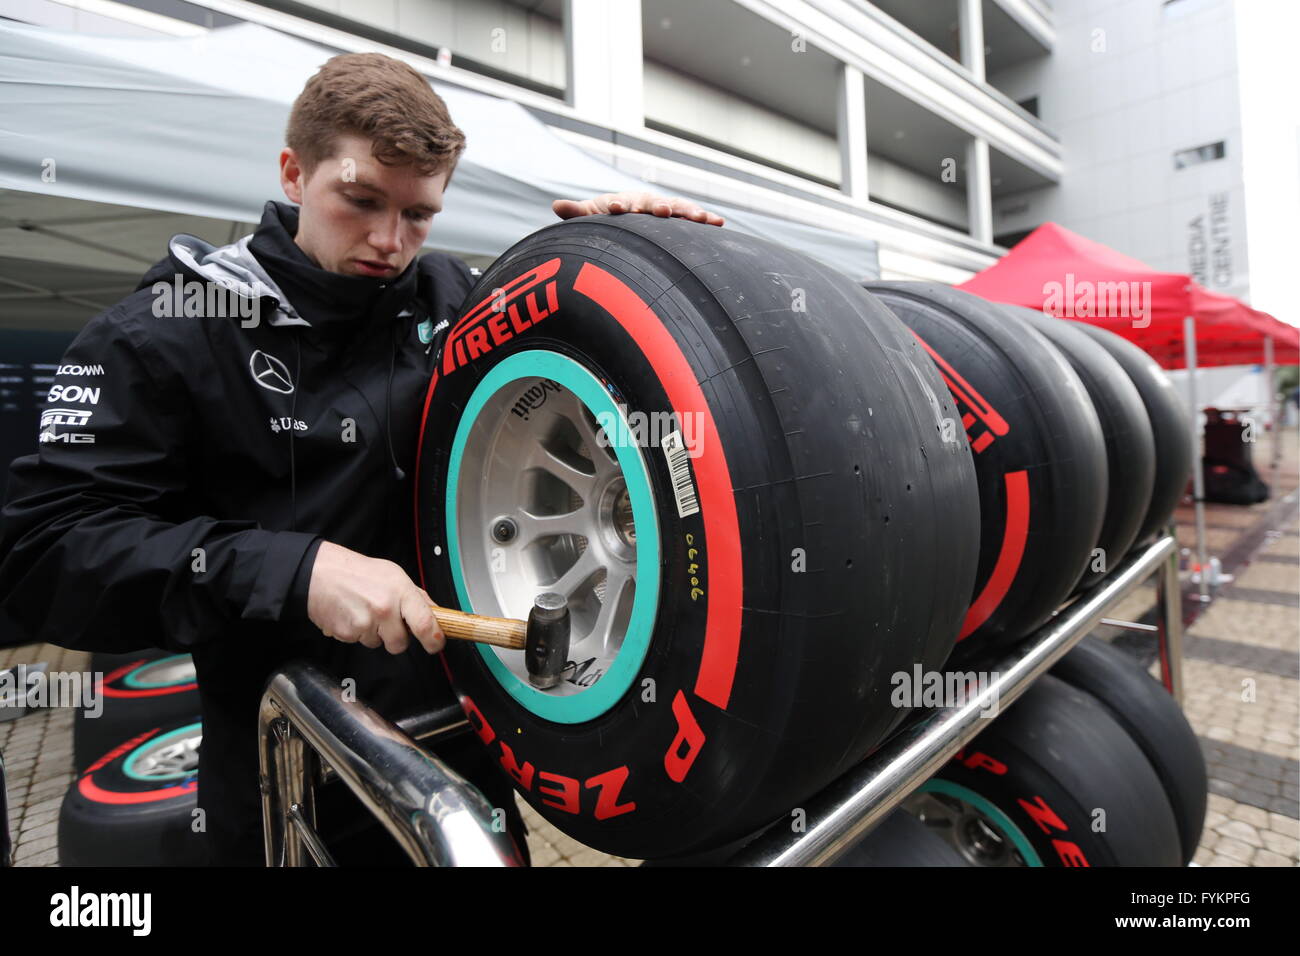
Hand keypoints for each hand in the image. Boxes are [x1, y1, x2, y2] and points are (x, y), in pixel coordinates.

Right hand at [306, 542, 444, 654]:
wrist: (319, 573)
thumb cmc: (358, 572)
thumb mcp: (394, 575)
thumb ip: (417, 596)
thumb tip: (436, 614)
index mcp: (400, 592)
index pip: (425, 624)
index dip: (434, 640)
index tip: (436, 645)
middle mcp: (384, 608)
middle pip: (400, 644)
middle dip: (396, 638)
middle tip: (387, 620)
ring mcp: (365, 623)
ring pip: (378, 644)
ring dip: (374, 634)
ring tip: (365, 611)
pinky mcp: (347, 633)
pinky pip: (359, 642)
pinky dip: (357, 632)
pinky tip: (352, 614)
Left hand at [552, 191, 723, 225]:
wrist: (629, 216)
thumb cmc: (609, 217)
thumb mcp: (592, 216)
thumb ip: (577, 212)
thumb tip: (557, 206)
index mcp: (626, 202)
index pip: (622, 203)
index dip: (619, 206)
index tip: (617, 208)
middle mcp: (648, 203)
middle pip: (654, 204)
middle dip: (659, 208)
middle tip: (662, 211)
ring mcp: (666, 211)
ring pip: (678, 210)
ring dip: (688, 213)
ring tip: (700, 218)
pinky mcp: (680, 221)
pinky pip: (693, 220)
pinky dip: (706, 219)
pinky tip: (719, 223)